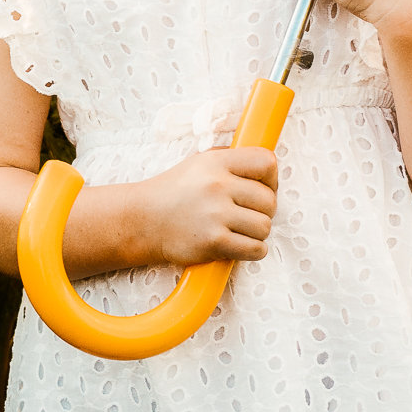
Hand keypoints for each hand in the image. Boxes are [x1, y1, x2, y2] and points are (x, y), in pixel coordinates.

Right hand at [141, 144, 278, 264]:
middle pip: (269, 200)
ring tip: (237, 230)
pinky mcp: (214, 241)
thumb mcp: (198, 164)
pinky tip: (237, 245)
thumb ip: (229, 160)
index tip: (262, 188)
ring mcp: (215, 214)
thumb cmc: (173, 193)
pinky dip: (252, 250)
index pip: (266, 162)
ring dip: (256, 233)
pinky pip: (256, 249)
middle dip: (263, 211)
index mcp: (216, 163)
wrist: (141, 221)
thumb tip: (265, 163)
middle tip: (244, 214)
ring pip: (265, 227)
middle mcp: (217, 185)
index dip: (271, 179)